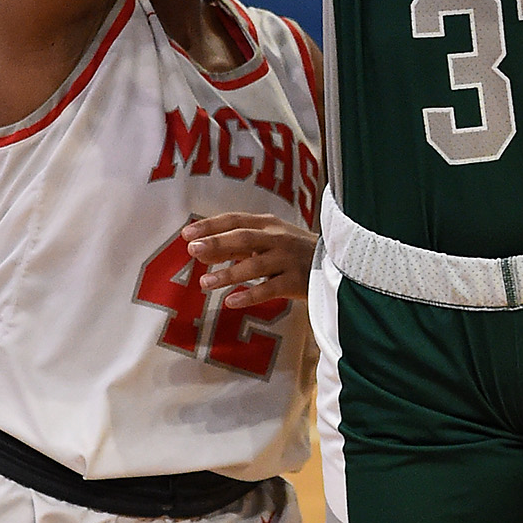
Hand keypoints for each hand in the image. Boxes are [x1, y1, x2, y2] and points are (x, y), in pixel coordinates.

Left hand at [183, 211, 315, 306]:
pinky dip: (249, 295)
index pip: (236, 220)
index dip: (211, 225)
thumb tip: (202, 249)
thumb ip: (237, 245)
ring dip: (228, 273)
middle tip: (192, 250)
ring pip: (254, 265)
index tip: (187, 233)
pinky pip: (269, 289)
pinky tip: (231, 302)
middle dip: (217, 243)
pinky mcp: (296, 282)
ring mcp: (287, 259)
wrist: (336, 265)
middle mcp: (278, 238)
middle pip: (244, 238)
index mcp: (268, 224)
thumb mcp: (268, 241)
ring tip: (204, 283)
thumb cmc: (293, 252)